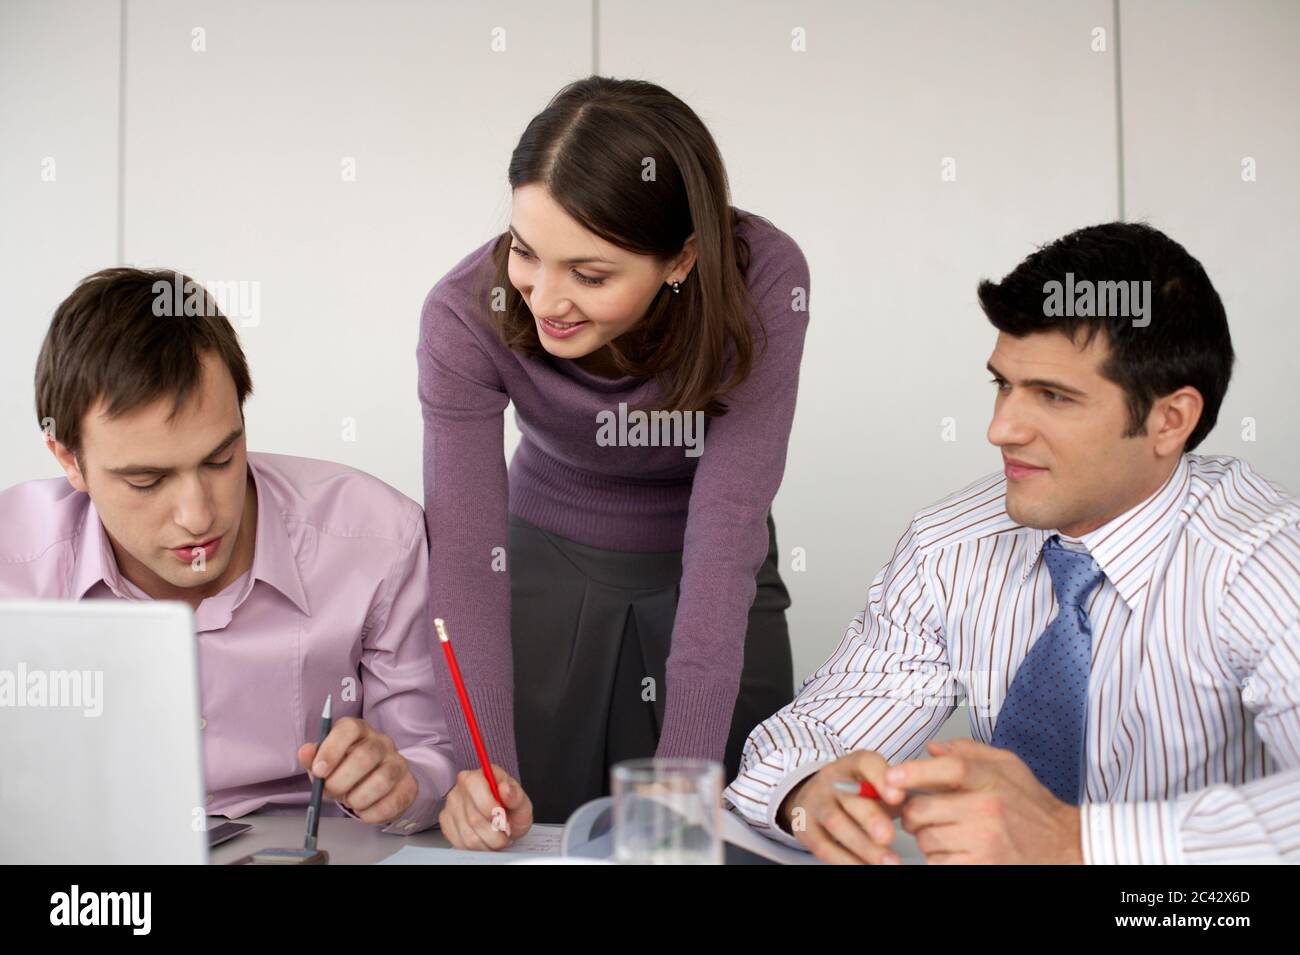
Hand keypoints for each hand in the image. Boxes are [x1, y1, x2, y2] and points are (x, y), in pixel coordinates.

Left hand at [296, 717, 416, 824]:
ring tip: (350, 800)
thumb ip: (313, 758)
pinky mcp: (409, 785)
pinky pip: (392, 802)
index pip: (349, 728)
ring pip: (381, 780)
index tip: (319, 771)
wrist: (378, 786)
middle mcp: (382, 742)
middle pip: (365, 756)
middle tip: (331, 792)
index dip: (332, 749)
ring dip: (358, 798)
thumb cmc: (347, 770)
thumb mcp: (326, 763)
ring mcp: (398, 763)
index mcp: (360, 731)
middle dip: (341, 780)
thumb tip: (305, 752)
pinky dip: (372, 813)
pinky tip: (364, 811)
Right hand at [439, 764, 532, 850]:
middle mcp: (460, 788)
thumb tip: (505, 788)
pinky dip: (478, 847)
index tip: (503, 819)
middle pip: (474, 818)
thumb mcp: (522, 803)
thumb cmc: (511, 809)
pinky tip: (485, 839)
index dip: (490, 806)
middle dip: (495, 832)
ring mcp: (451, 806)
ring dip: (488, 843)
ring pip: (468, 835)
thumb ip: (516, 795)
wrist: (503, 822)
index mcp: (478, 775)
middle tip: (505, 832)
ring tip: (497, 837)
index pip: (475, 786)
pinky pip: (461, 843)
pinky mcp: (446, 823)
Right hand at [777, 750, 905, 863]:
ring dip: (863, 846)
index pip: (866, 763)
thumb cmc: (857, 793)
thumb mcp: (875, 784)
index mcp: (853, 764)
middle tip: (890, 836)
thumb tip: (923, 810)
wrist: (814, 796)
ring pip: (836, 823)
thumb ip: (896, 793)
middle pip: (848, 797)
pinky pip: (824, 847)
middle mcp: (831, 781)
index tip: (898, 796)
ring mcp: (816, 804)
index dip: (881, 778)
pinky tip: (868, 868)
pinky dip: (847, 861)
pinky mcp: (805, 828)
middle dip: (870, 818)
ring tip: (890, 862)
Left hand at [884, 738, 1083, 863]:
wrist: (1066, 847)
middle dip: (913, 813)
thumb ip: (970, 752)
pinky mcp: (981, 868)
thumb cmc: (1034, 808)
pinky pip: (938, 863)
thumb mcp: (1009, 767)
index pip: (947, 769)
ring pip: (926, 840)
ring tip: (947, 833)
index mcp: (992, 781)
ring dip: (927, 838)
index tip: (891, 777)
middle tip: (922, 813)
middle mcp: (987, 811)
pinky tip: (956, 851)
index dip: (913, 771)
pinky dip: (940, 859)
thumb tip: (933, 748)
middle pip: (922, 809)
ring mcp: (984, 843)